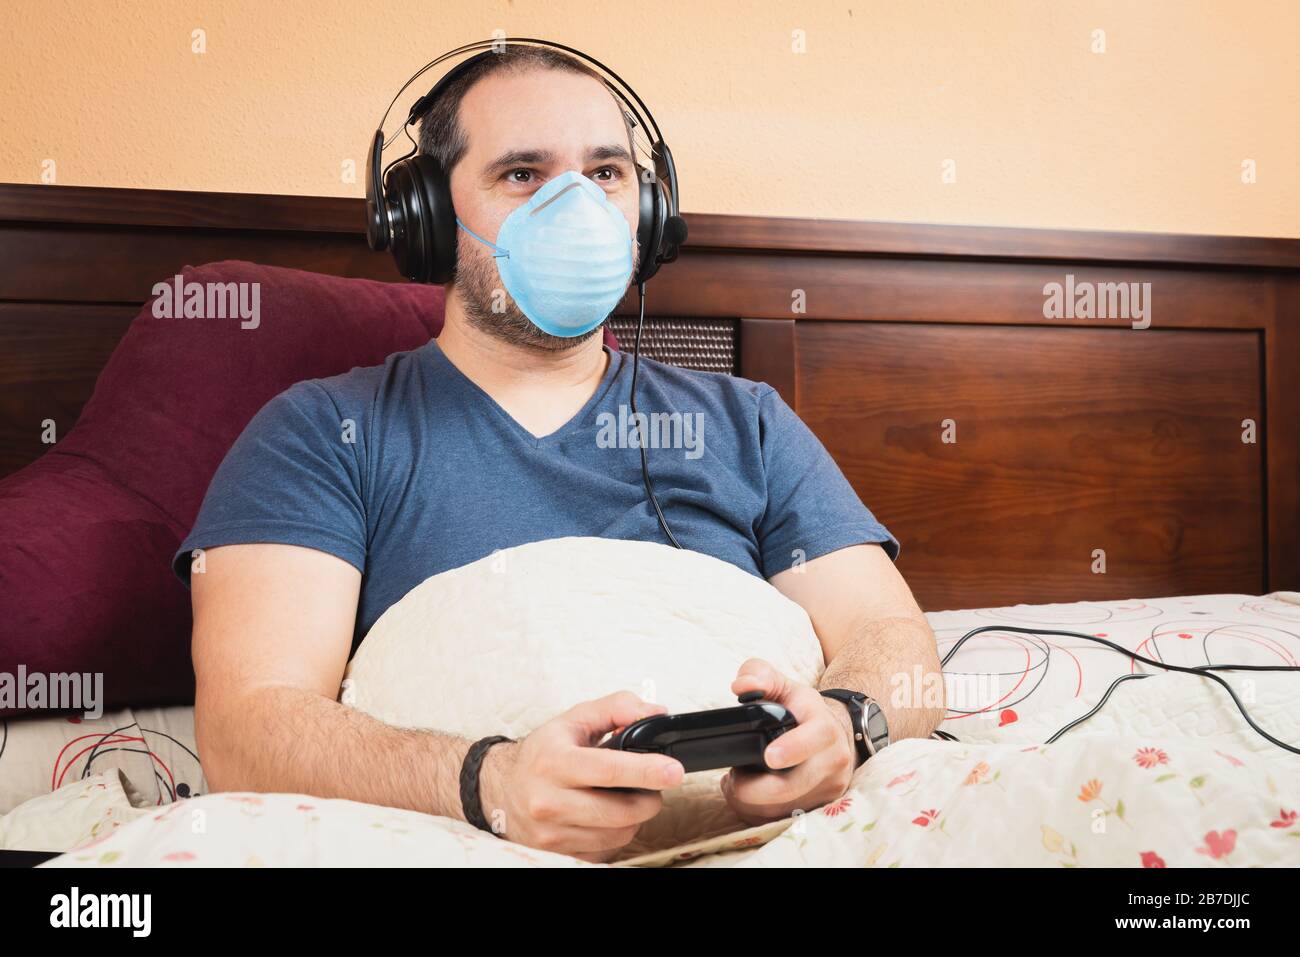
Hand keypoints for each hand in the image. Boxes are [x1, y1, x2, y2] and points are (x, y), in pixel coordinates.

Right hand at [478, 691, 683, 862]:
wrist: (499, 788)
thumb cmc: (542, 753)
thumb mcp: (574, 720)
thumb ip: (617, 708)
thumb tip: (655, 713)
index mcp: (554, 761)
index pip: (609, 769)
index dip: (647, 771)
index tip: (674, 771)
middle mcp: (549, 800)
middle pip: (621, 810)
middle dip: (649, 798)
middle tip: (652, 784)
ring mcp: (551, 832)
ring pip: (618, 833)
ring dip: (634, 817)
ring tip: (626, 798)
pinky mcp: (556, 853)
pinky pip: (604, 850)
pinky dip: (615, 833)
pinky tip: (605, 816)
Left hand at [721, 658, 856, 824]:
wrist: (835, 733)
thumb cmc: (800, 709)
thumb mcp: (782, 684)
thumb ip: (759, 675)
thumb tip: (741, 686)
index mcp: (824, 726)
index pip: (816, 738)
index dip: (793, 748)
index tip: (768, 756)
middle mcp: (833, 760)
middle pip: (793, 786)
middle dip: (754, 788)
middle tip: (731, 776)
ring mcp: (830, 787)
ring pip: (785, 808)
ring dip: (751, 803)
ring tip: (734, 785)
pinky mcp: (821, 806)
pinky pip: (785, 820)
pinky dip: (759, 813)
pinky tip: (746, 798)